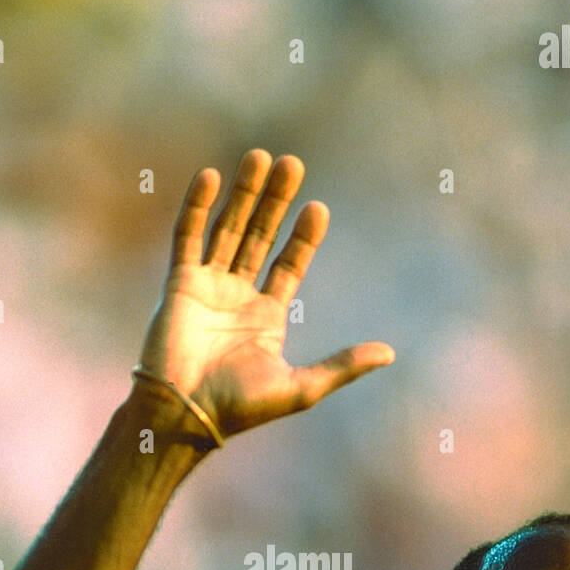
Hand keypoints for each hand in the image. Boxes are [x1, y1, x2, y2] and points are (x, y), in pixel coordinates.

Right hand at [136, 149, 394, 437]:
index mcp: (266, 318)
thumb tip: (390, 354)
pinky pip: (188, 237)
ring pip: (228, 229)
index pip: (289, 265)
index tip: (318, 208)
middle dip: (276, 201)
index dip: (303, 237)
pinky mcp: (179, 284)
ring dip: (244, 194)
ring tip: (260, 156)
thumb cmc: (240, 408)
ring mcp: (208, 287)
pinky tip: (212, 176)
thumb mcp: (302, 389)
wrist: (185, 413)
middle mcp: (238, 297)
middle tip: (292, 163)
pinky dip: (197, 206)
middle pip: (260, 237)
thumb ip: (342, 367)